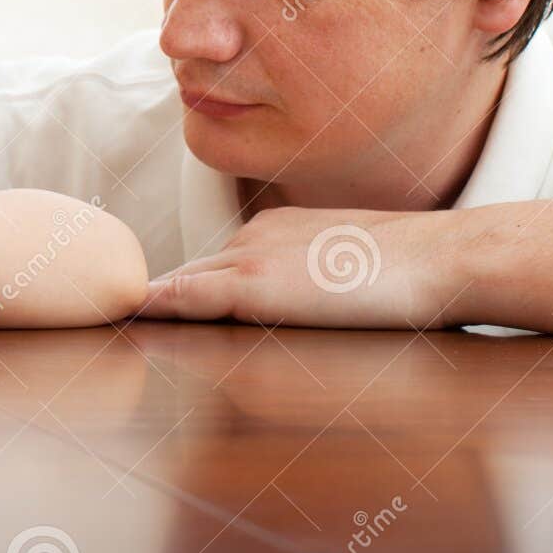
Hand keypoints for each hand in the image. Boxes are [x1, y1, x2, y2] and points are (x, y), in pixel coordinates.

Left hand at [135, 205, 469, 329]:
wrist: (445, 257)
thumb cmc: (418, 275)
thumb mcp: (353, 272)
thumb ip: (314, 288)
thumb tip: (305, 314)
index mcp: (276, 232)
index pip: (216, 268)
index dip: (182, 294)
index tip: (149, 312)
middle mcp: (254, 237)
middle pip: (190, 276)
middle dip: (156, 303)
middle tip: (108, 316)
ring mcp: (250, 257)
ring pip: (185, 287)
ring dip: (153, 308)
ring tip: (107, 320)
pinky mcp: (253, 284)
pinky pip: (189, 297)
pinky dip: (157, 306)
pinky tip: (129, 315)